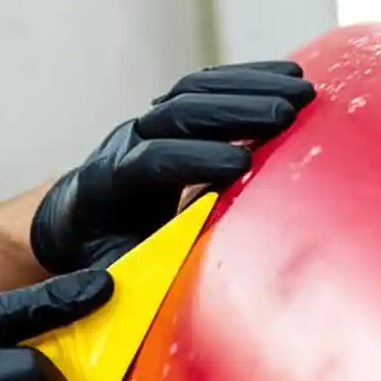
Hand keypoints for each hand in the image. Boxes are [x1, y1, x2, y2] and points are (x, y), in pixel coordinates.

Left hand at [31, 60, 315, 272]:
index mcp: (107, 187)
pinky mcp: (169, 115)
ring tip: (303, 91)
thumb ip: (138, 278)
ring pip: (194, 91)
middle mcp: (123, 145)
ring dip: (250, 87)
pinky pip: (207, 86)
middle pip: (175, 114)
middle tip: (287, 116)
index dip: (191, 159)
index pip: (148, 161)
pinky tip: (290, 75)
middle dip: (233, 113)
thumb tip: (163, 306)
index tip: (239, 164)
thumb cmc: (102, 257)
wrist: (77, 221)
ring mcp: (146, 124)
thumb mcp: (114, 274)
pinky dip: (249, 78)